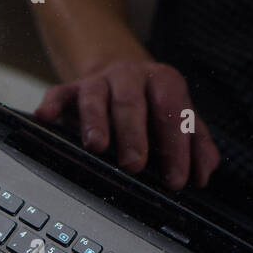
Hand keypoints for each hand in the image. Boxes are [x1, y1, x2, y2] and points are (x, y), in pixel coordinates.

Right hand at [35, 61, 220, 190]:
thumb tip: (206, 172)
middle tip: (136, 164)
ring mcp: (97, 82)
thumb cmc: (151, 105)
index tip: (176, 179)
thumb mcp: (177, 119)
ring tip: (97, 146)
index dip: (177, 146)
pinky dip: (51, 105)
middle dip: (134, 134)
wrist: (117, 73)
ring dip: (95, 120)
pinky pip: (58, 94)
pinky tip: (45, 118)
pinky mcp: (69, 90)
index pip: (172, 111)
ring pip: (95, 96)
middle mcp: (130, 77)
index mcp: (163, 83)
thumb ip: (196, 143)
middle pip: (132, 102)